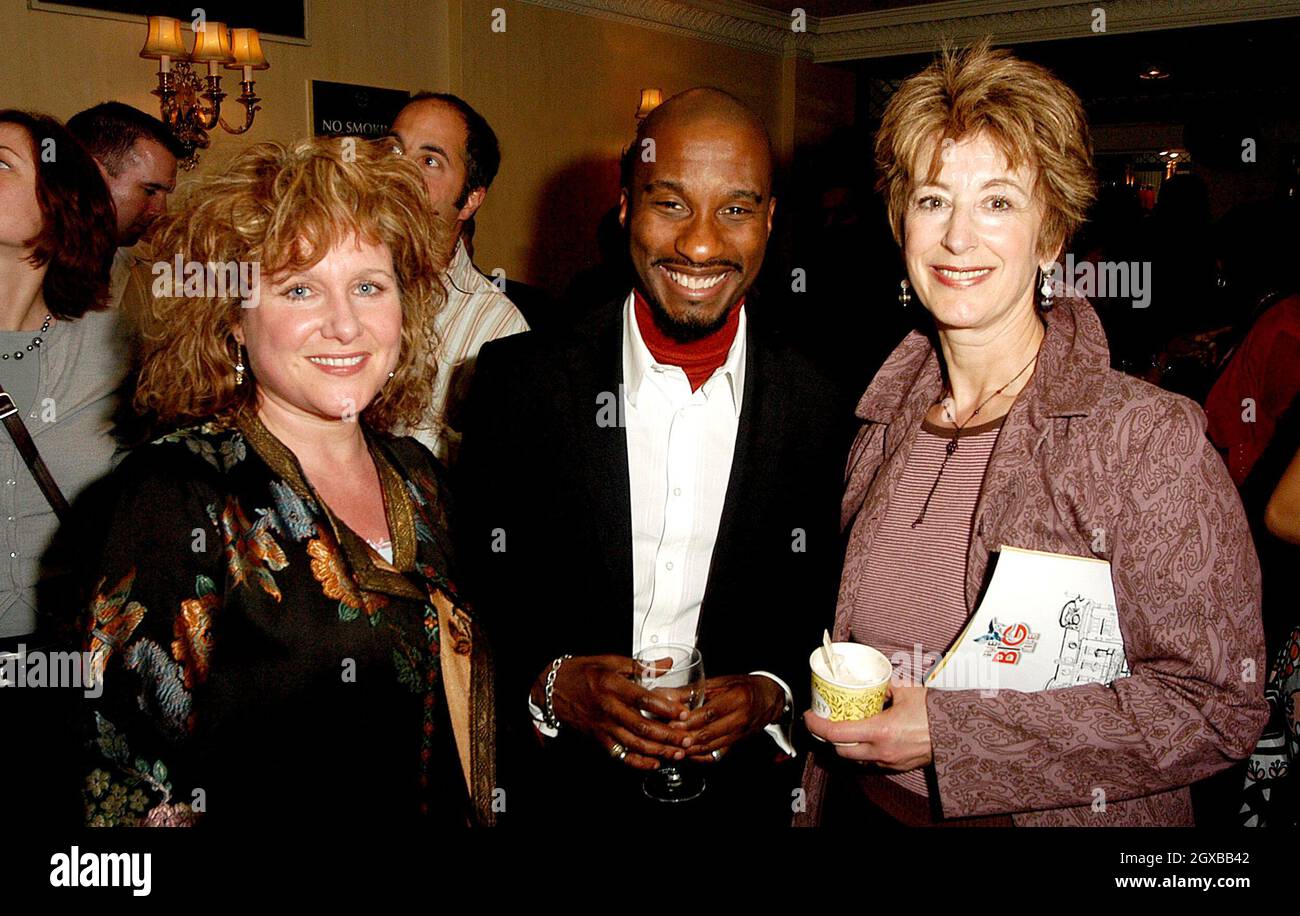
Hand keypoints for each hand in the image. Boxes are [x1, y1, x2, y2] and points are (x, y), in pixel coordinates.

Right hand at [534, 655, 690, 769]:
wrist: (553, 687)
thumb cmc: (582, 672)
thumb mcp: (610, 661)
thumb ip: (641, 665)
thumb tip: (667, 663)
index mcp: (612, 686)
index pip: (643, 699)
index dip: (665, 707)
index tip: (683, 712)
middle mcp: (608, 708)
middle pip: (642, 727)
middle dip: (668, 736)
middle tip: (687, 740)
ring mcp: (603, 726)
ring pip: (633, 744)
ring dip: (658, 751)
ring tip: (677, 754)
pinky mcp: (598, 738)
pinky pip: (620, 754)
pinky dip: (637, 762)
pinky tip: (654, 763)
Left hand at [673, 674, 787, 762]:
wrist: (768, 700)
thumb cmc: (744, 687)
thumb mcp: (722, 682)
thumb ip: (695, 690)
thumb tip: (670, 695)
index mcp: (738, 698)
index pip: (710, 712)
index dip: (691, 719)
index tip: (673, 721)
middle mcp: (740, 718)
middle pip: (709, 732)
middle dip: (686, 736)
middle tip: (668, 735)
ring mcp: (739, 734)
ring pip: (710, 746)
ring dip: (690, 749)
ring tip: (672, 746)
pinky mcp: (736, 743)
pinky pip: (716, 754)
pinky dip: (699, 755)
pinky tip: (686, 753)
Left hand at [803, 682, 931, 771]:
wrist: (958, 732)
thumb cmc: (934, 711)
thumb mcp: (906, 690)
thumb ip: (885, 686)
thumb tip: (873, 680)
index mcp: (880, 731)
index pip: (837, 733)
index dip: (817, 726)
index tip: (810, 717)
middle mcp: (881, 751)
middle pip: (841, 750)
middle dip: (829, 738)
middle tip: (824, 722)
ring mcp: (890, 762)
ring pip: (856, 759)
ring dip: (846, 747)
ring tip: (843, 729)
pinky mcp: (898, 766)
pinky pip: (872, 762)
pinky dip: (863, 752)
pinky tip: (865, 739)